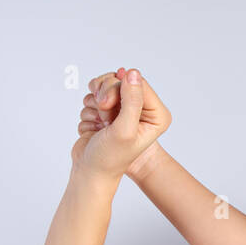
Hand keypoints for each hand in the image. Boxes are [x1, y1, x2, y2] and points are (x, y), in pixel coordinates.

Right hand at [71, 67, 171, 181]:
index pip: (137, 81)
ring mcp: (124, 109)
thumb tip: (132, 73)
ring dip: (95, 104)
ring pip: (104, 86)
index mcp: (156, 115)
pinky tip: (95, 126)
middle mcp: (142, 110)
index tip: (108, 105)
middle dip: (105, 96)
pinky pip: (94, 95)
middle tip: (104, 117)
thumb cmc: (110, 158)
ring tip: (101, 125)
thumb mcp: (125, 129)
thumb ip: (131, 100)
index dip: (118, 89)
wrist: (90, 171)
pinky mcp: (108, 110)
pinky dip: (89, 109)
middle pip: (119, 80)